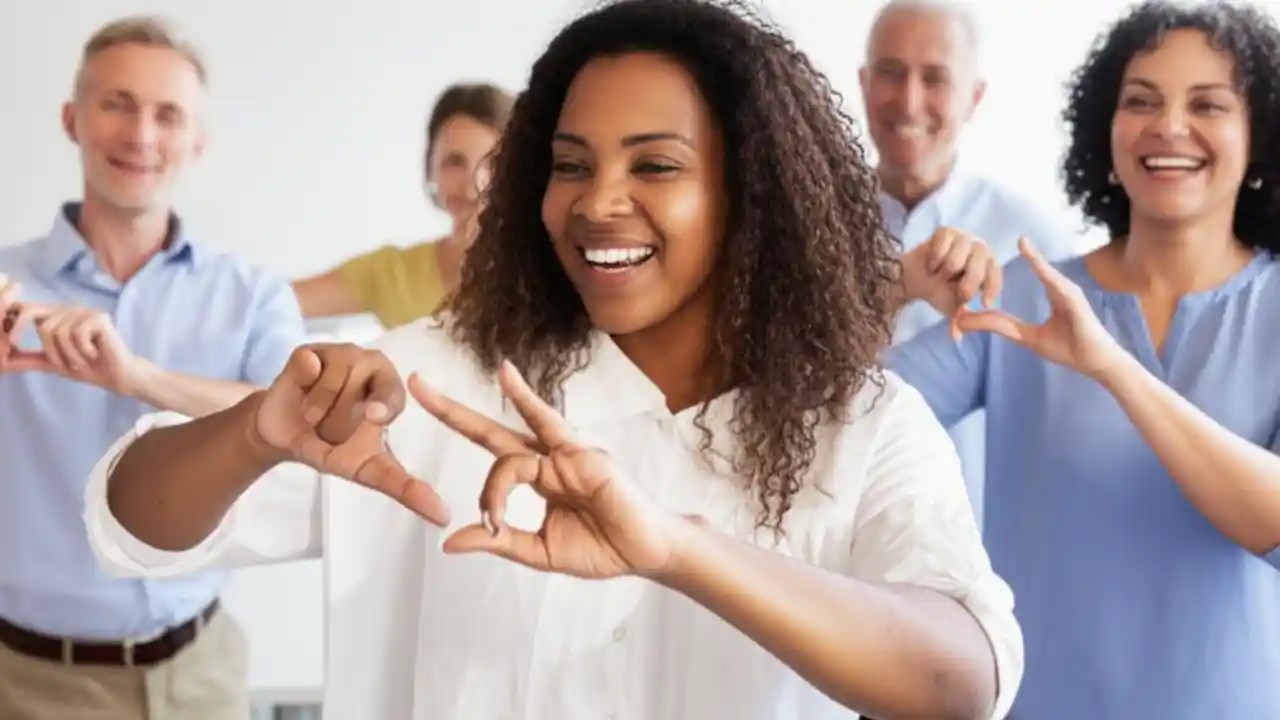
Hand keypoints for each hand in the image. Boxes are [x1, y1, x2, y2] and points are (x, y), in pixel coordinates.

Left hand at [0, 288, 140, 389]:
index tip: (8, 341)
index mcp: (55, 316)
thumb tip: (1, 362)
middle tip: (35, 355)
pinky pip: (75, 334)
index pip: (26, 308)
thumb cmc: (87, 367)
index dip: (13, 319)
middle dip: (33, 338)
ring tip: (80, 362)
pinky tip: (93, 354)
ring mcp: (84, 311)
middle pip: (37, 317)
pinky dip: (81, 352)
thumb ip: (27, 359)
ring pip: (56, 331)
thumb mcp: (51, 363)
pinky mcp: (98, 317)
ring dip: (66, 355)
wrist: (116, 376)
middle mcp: (68, 309)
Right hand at [251, 343, 449, 524]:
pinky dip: (300, 386)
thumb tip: (443, 517)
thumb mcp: (368, 470)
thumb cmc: (332, 447)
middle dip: (336, 422)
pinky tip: (300, 392)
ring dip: (316, 410)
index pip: (393, 395)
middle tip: (329, 428)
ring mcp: (340, 353)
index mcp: (391, 390)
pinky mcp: (309, 350)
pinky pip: (307, 365)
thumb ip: (405, 488)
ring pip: (330, 383)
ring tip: (313, 415)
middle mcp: (371, 364)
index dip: (383, 404)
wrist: (284, 434)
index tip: (373, 417)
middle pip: (357, 391)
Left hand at [410, 360, 683, 578]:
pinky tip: (505, 373)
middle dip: (449, 409)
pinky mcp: (580, 452)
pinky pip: (545, 423)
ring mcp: (563, 451)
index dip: (482, 494)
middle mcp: (547, 458)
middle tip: (414, 383)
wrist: (646, 552)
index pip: (494, 463)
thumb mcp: (538, 551)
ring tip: (496, 519)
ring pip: (508, 451)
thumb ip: (498, 542)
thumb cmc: (603, 549)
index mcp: (540, 478)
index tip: (488, 529)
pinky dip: (523, 397)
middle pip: (488, 430)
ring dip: (493, 488)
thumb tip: (449, 542)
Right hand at [900, 227, 1001, 320]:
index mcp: (986, 266)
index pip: (996, 272)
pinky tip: (930, 265)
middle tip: (957, 292)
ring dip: (947, 268)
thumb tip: (958, 337)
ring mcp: (963, 237)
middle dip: (968, 281)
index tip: (984, 304)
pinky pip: (944, 243)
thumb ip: (960, 319)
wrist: (913, 281)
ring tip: (940, 274)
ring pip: (960, 253)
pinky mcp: (945, 231)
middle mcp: (978, 249)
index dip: (992, 287)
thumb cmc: (938, 292)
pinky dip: (935, 258)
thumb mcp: (952, 308)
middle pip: (981, 261)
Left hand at [954, 238, 1130, 380]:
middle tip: (1019, 238)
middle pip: (1042, 269)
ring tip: (1024, 242)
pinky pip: (1060, 286)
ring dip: (1038, 258)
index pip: (1033, 277)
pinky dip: (1049, 274)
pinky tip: (1039, 263)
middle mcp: (1063, 290)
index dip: (1024, 265)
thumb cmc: (1068, 349)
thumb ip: (1003, 326)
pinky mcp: (1077, 303)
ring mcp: (1072, 295)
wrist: (1096, 363)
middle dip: (1031, 254)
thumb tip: (971, 319)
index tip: (1005, 251)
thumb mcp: (1028, 337)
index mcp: (1054, 295)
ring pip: (1050, 273)